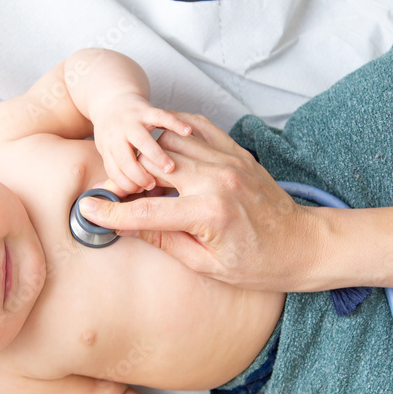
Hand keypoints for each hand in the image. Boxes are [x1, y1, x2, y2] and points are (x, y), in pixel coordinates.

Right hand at [78, 111, 318, 290]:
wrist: (304, 243)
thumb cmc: (259, 264)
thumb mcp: (206, 264)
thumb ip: (164, 239)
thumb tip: (128, 224)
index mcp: (209, 213)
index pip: (146, 210)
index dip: (112, 212)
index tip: (88, 210)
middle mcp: (217, 179)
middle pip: (153, 167)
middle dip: (126, 179)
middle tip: (110, 191)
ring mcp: (228, 160)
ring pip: (171, 143)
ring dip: (148, 156)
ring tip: (135, 174)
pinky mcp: (237, 152)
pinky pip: (197, 129)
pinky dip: (174, 133)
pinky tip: (161, 145)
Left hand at [90, 93, 192, 194]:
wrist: (112, 98)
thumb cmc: (114, 134)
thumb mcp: (108, 152)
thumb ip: (118, 173)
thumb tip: (123, 202)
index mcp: (107, 147)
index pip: (115, 172)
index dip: (128, 184)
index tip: (141, 192)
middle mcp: (116, 134)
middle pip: (125, 159)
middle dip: (139, 175)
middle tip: (154, 186)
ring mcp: (131, 120)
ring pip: (143, 140)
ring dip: (156, 156)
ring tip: (170, 169)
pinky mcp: (146, 109)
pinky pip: (162, 116)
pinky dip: (175, 123)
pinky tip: (188, 133)